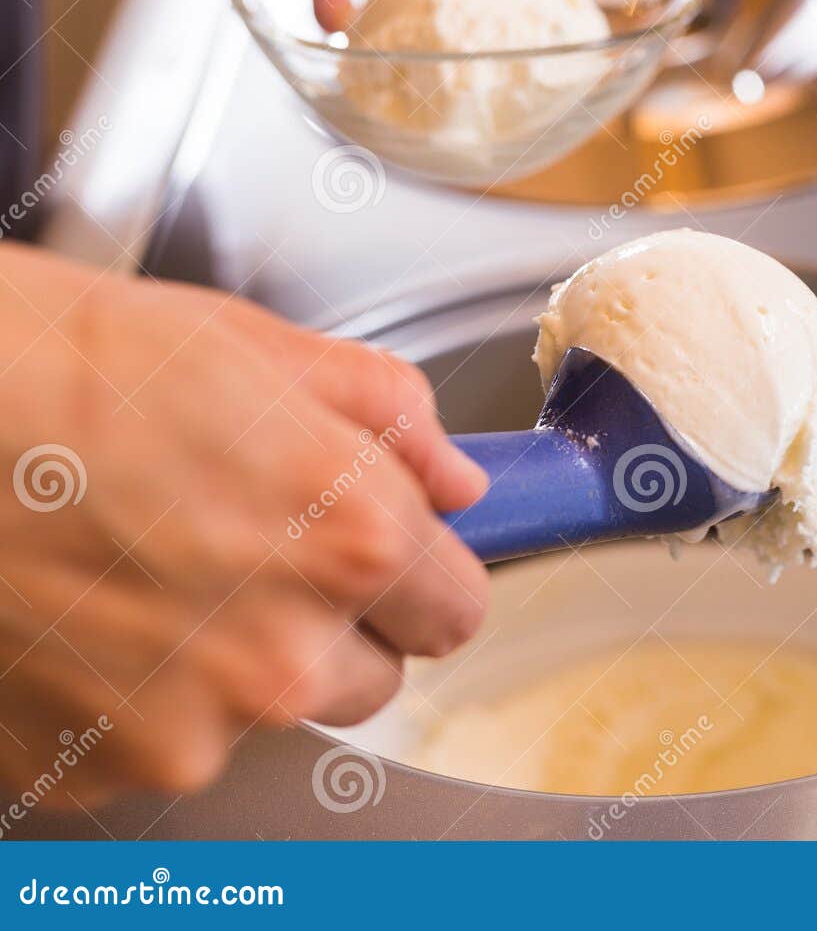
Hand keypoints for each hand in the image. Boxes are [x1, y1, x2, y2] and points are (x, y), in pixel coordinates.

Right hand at [0, 245, 489, 803]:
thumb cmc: (56, 367)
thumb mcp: (257, 347)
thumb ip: (389, 418)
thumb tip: (453, 479)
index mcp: (352, 544)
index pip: (457, 609)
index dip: (422, 574)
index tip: (390, 557)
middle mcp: (283, 657)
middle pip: (369, 677)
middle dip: (328, 623)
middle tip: (246, 548)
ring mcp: (184, 730)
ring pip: (263, 716)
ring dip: (231, 666)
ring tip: (145, 572)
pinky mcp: (93, 771)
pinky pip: (156, 744)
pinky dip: (133, 697)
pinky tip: (84, 614)